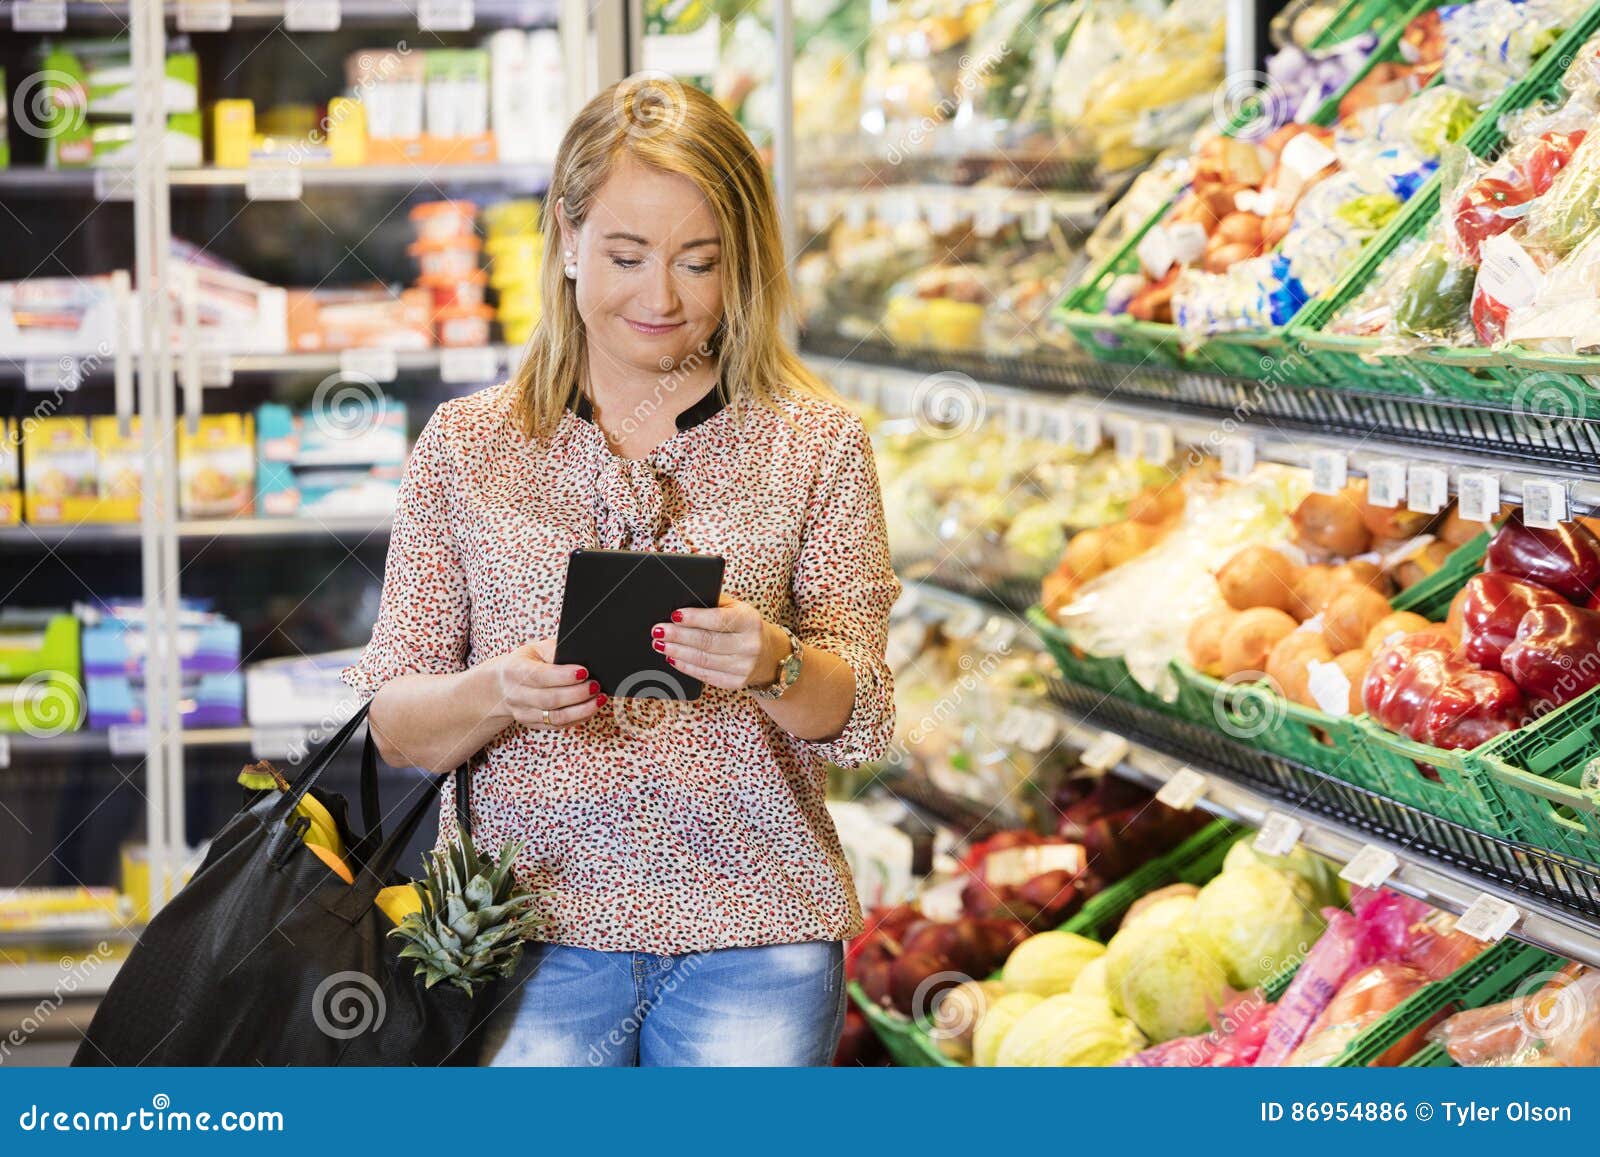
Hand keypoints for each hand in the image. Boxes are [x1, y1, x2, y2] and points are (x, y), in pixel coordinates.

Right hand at [490, 639, 603, 727]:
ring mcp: (523, 713)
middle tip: (596, 686)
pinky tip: (589, 709)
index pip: (541, 676)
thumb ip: (556, 651)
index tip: (585, 672)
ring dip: (582, 710)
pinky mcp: (531, 724)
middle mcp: (516, 694)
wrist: (500, 684)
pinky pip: (557, 726)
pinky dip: (577, 719)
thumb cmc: (525, 663)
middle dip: (578, 694)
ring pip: (555, 717)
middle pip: (551, 700)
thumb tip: (583, 656)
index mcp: (515, 671)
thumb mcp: (536, 649)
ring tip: (599, 699)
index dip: (564, 676)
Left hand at [653, 594, 786, 692]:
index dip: (694, 618)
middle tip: (658, 631)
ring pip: (703, 660)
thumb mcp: (737, 608)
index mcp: (749, 621)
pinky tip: (673, 659)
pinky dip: (686, 667)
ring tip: (660, 644)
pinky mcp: (736, 682)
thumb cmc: (745, 625)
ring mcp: (744, 667)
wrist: (770, 654)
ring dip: (677, 652)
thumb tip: (681, 603)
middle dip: (678, 636)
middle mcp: (750, 645)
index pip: (718, 620)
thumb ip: (714, 604)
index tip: (673, 615)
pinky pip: (706, 675)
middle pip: (707, 641)